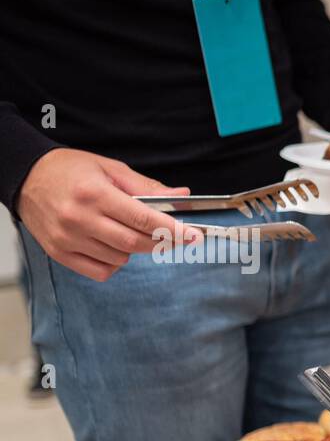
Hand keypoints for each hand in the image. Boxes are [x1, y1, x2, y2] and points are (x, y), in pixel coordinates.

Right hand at [16, 149, 203, 281]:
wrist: (25, 178)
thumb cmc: (70, 171)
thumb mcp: (110, 169)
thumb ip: (146, 187)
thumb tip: (181, 196)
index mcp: (94, 194)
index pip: (142, 218)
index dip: (172, 230)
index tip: (193, 237)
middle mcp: (79, 218)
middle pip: (134, 243)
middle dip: (160, 243)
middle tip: (172, 237)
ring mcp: (68, 239)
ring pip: (120, 259)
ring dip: (133, 250)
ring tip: (124, 230)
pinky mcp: (60, 254)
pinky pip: (101, 271)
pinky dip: (114, 263)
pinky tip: (110, 246)